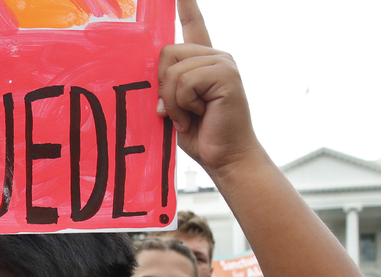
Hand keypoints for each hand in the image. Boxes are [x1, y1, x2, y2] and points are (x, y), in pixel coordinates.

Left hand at [156, 0, 260, 174]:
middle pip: (166, 52)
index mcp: (203, 62)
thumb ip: (165, 88)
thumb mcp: (174, 108)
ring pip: (173, 70)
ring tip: (189, 117)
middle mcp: (215, 56)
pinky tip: (199, 116)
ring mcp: (223, 63)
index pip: (192, 26)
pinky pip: (184, 81)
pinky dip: (182, 104)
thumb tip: (154, 82)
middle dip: (163, 87)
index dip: (186, 6)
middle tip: (178, 112)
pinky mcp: (226, 74)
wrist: (226, 158)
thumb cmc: (201, 136)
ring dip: (173, 101)